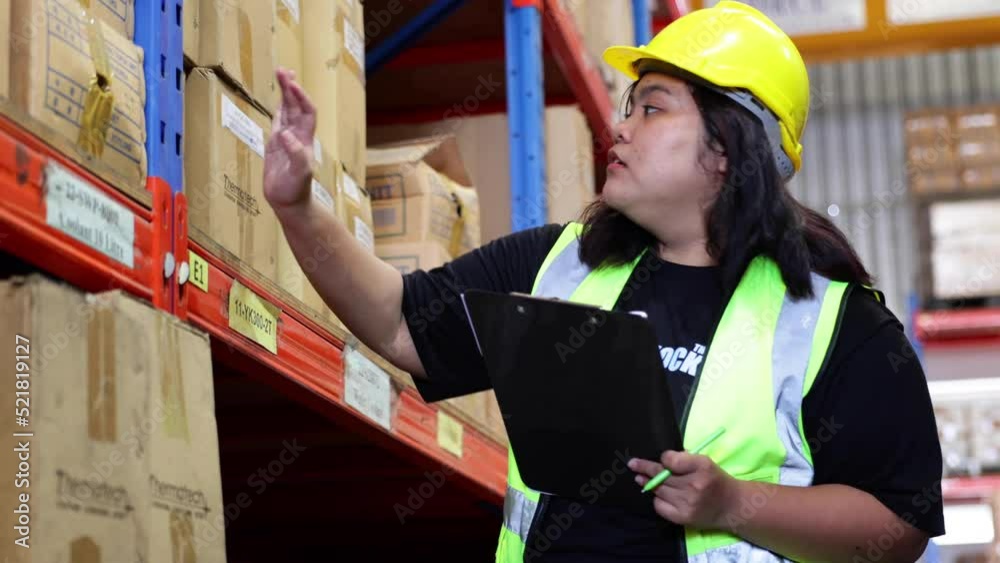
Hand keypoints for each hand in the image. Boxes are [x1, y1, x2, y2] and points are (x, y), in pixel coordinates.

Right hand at [264, 68, 316, 211]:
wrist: (289, 203)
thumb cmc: (295, 190)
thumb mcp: (299, 172)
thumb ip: (295, 153)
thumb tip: (285, 134)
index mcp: (305, 140)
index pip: (306, 112)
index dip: (301, 97)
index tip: (292, 84)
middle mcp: (298, 136)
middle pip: (296, 106)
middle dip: (291, 88)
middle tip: (283, 70)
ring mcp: (287, 140)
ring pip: (287, 111)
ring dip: (285, 94)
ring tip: (282, 76)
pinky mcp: (276, 146)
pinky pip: (278, 123)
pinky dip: (278, 109)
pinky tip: (278, 100)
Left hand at [628, 451, 738, 528]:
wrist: (731, 506)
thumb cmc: (715, 480)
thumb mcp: (705, 462)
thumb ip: (684, 459)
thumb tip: (661, 459)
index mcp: (702, 467)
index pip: (671, 460)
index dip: (664, 458)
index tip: (662, 458)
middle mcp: (694, 485)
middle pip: (661, 475)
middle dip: (644, 468)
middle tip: (632, 464)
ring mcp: (687, 503)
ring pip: (658, 490)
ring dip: (649, 483)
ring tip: (640, 477)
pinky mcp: (683, 517)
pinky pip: (660, 505)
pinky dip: (658, 499)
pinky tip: (660, 495)